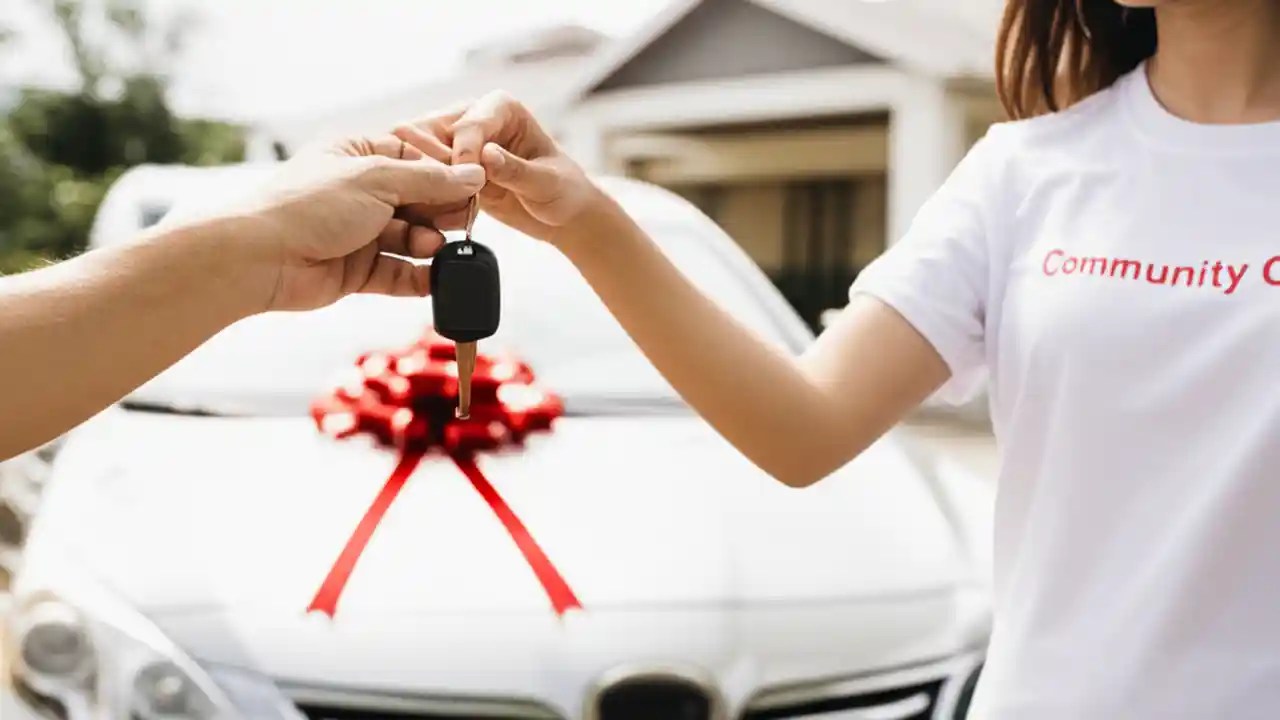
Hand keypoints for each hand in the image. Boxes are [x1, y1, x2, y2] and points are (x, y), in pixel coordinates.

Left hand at [204, 134, 485, 311]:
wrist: (261, 257)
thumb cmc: (308, 205)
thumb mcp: (377, 179)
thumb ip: (430, 181)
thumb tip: (474, 176)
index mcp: (356, 154)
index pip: (414, 158)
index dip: (444, 173)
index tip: (472, 186)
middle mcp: (358, 192)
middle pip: (416, 201)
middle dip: (441, 212)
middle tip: (466, 221)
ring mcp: (358, 233)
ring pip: (411, 239)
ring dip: (429, 245)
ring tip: (436, 248)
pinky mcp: (357, 271)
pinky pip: (399, 274)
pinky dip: (419, 278)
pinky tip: (436, 279)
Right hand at [392, 92, 607, 245]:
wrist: (562, 216)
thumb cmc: (563, 190)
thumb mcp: (546, 183)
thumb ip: (516, 169)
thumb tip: (486, 154)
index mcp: (501, 108)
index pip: (470, 124)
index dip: (464, 151)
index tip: (468, 179)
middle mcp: (474, 119)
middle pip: (431, 131)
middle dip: (433, 163)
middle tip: (441, 194)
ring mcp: (458, 145)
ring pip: (421, 155)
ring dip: (427, 181)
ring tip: (444, 208)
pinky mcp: (450, 171)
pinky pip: (427, 180)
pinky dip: (431, 197)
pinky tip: (443, 215)